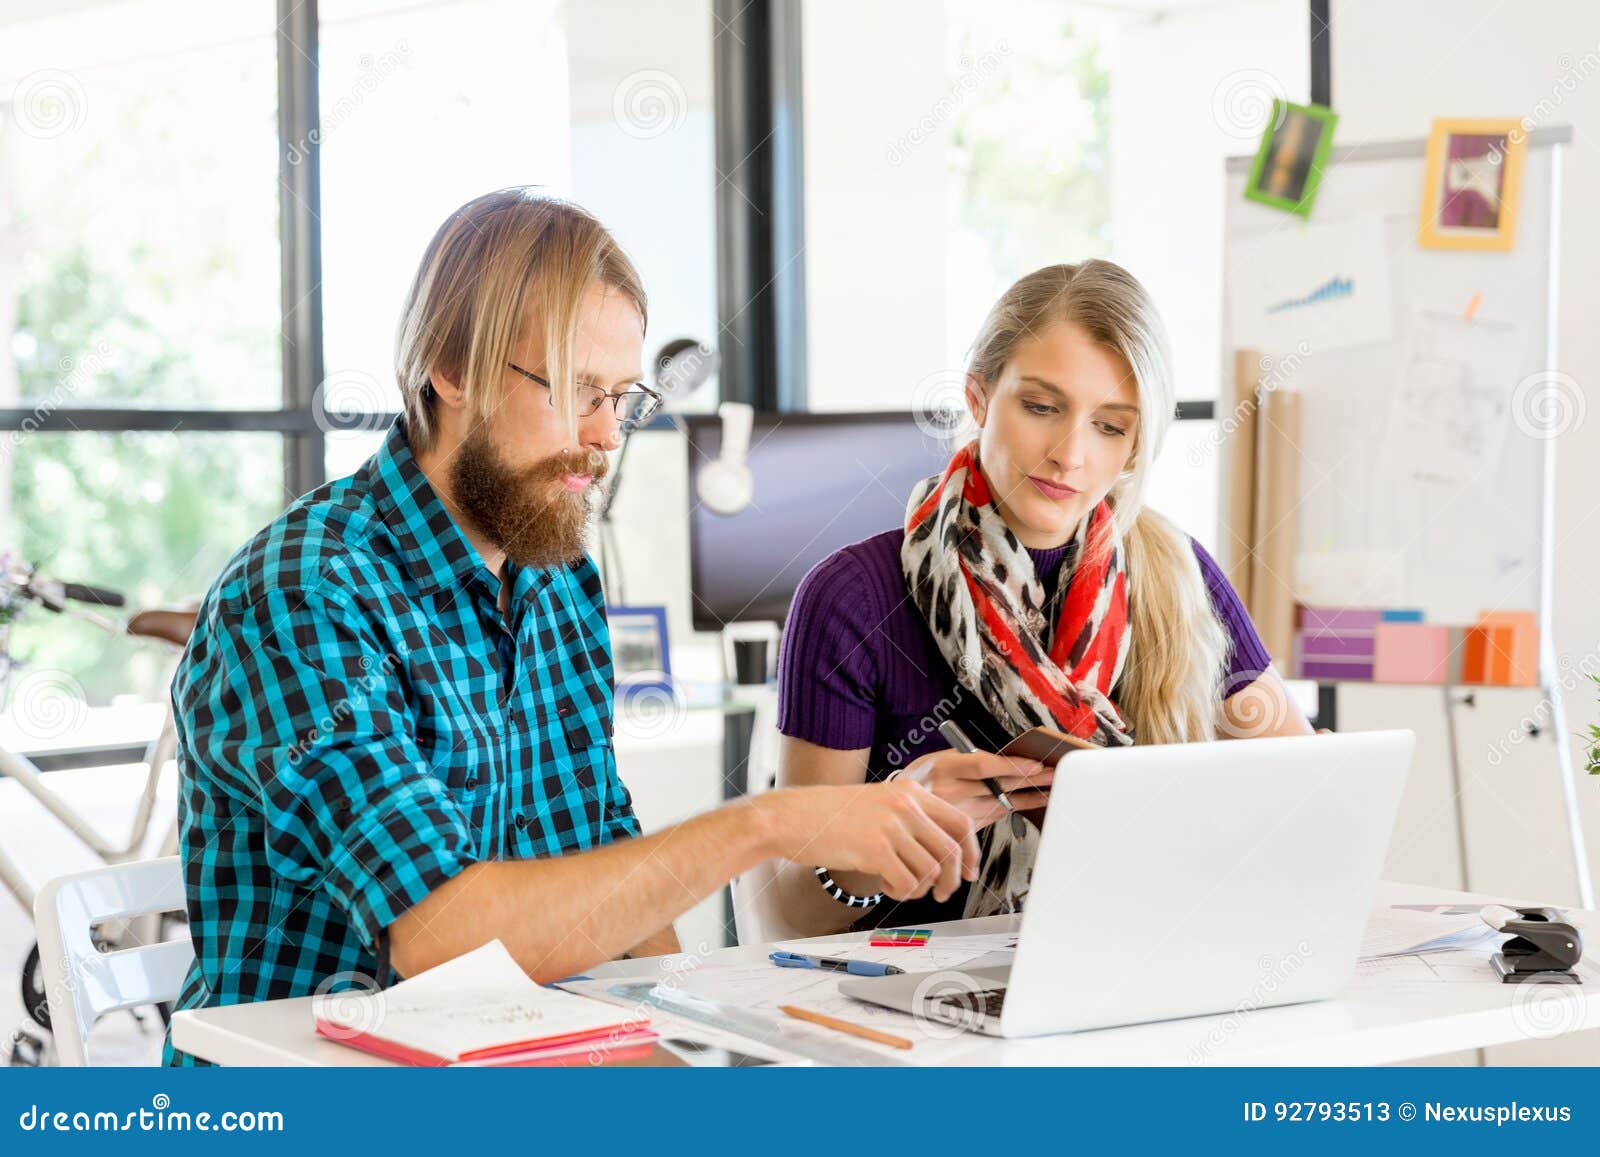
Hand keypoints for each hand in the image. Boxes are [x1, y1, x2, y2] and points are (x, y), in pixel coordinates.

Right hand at [753, 780, 979, 902]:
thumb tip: (940, 854)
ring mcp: (891, 827)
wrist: (790, 817)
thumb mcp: (877, 803)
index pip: (960, 823)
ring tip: (899, 884)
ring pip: (930, 871)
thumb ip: (909, 820)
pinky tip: (885, 885)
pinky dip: (901, 892)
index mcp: (910, 792)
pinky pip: (907, 883)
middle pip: (952, 851)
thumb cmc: (827, 815)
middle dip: (952, 880)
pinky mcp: (875, 849)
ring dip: (919, 888)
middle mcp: (905, 806)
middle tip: (940, 893)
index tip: (969, 871)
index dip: (971, 853)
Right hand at [898, 748, 1052, 830]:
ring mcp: (955, 813)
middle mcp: (948, 791)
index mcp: (941, 766)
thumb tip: (1008, 759)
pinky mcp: (961, 829)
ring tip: (1051, 787)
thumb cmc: (919, 780)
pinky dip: (1016, 807)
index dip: (1009, 766)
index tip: (1034, 763)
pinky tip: (1034, 801)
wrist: (894, 812)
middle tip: (1053, 773)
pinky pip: (995, 816)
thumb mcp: (936, 761)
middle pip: (996, 785)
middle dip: (1029, 779)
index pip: (980, 765)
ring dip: (1028, 795)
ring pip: (1000, 803)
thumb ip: (966, 761)